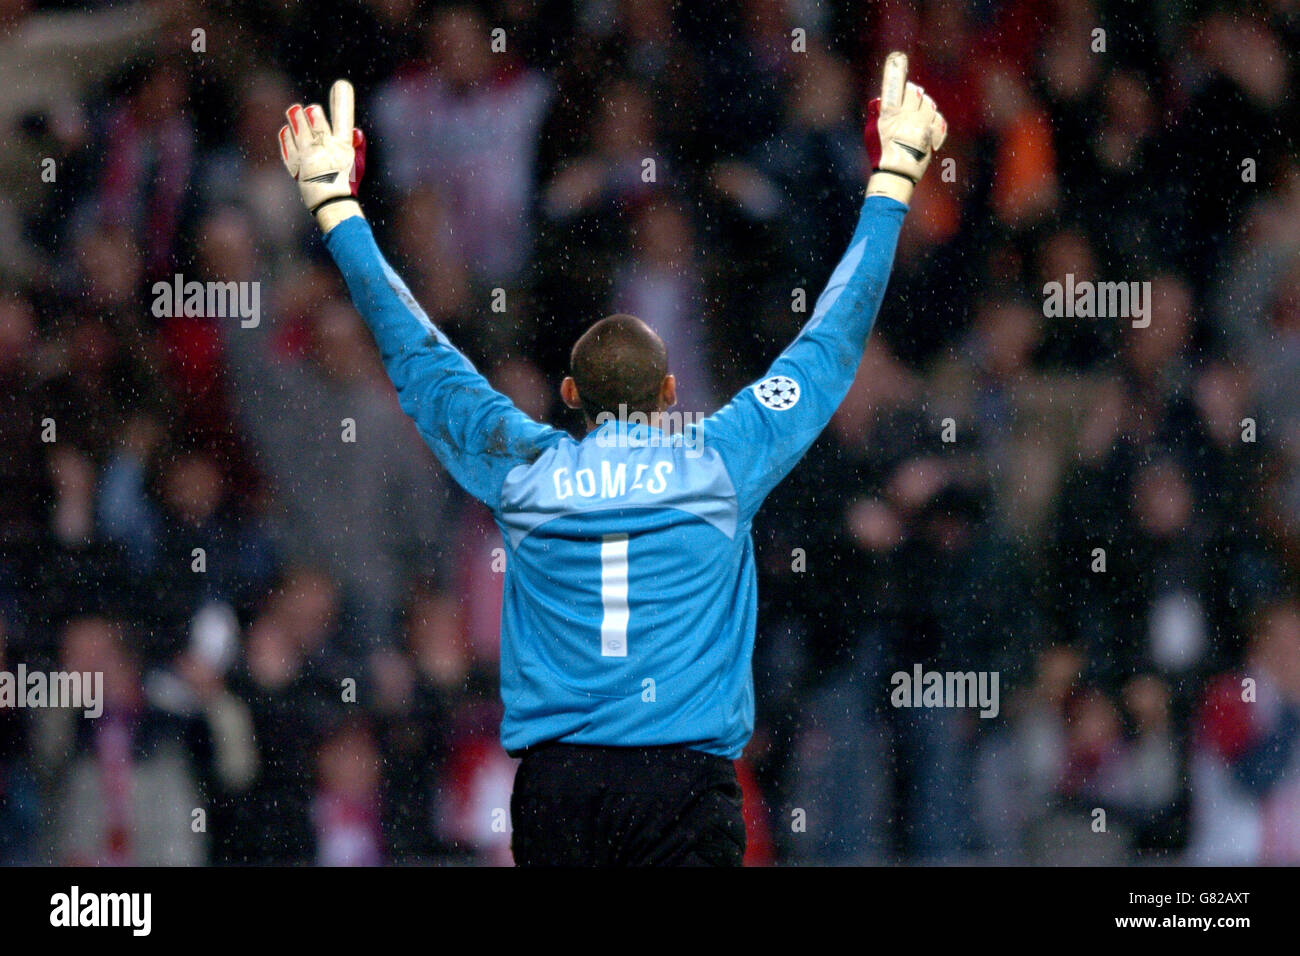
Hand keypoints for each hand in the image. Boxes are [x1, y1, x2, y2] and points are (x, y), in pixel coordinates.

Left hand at [279, 79, 367, 232]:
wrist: (331, 204)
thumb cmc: (345, 183)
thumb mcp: (356, 164)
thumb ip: (355, 145)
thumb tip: (354, 130)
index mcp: (343, 147)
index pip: (344, 119)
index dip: (342, 100)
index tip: (342, 85)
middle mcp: (324, 149)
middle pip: (316, 120)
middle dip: (313, 114)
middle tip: (311, 111)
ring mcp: (307, 155)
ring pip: (298, 127)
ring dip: (296, 118)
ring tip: (295, 112)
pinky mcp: (294, 162)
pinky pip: (286, 141)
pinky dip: (286, 134)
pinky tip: (288, 130)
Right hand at [864, 52, 947, 204]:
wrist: (896, 174)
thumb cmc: (880, 153)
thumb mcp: (871, 132)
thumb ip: (876, 113)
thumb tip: (880, 100)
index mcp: (889, 115)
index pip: (892, 87)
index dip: (895, 71)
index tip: (897, 57)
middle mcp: (907, 118)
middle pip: (915, 92)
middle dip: (911, 94)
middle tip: (907, 100)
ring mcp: (921, 126)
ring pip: (928, 104)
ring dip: (922, 106)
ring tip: (915, 116)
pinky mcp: (932, 135)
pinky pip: (937, 118)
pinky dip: (932, 119)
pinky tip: (925, 125)